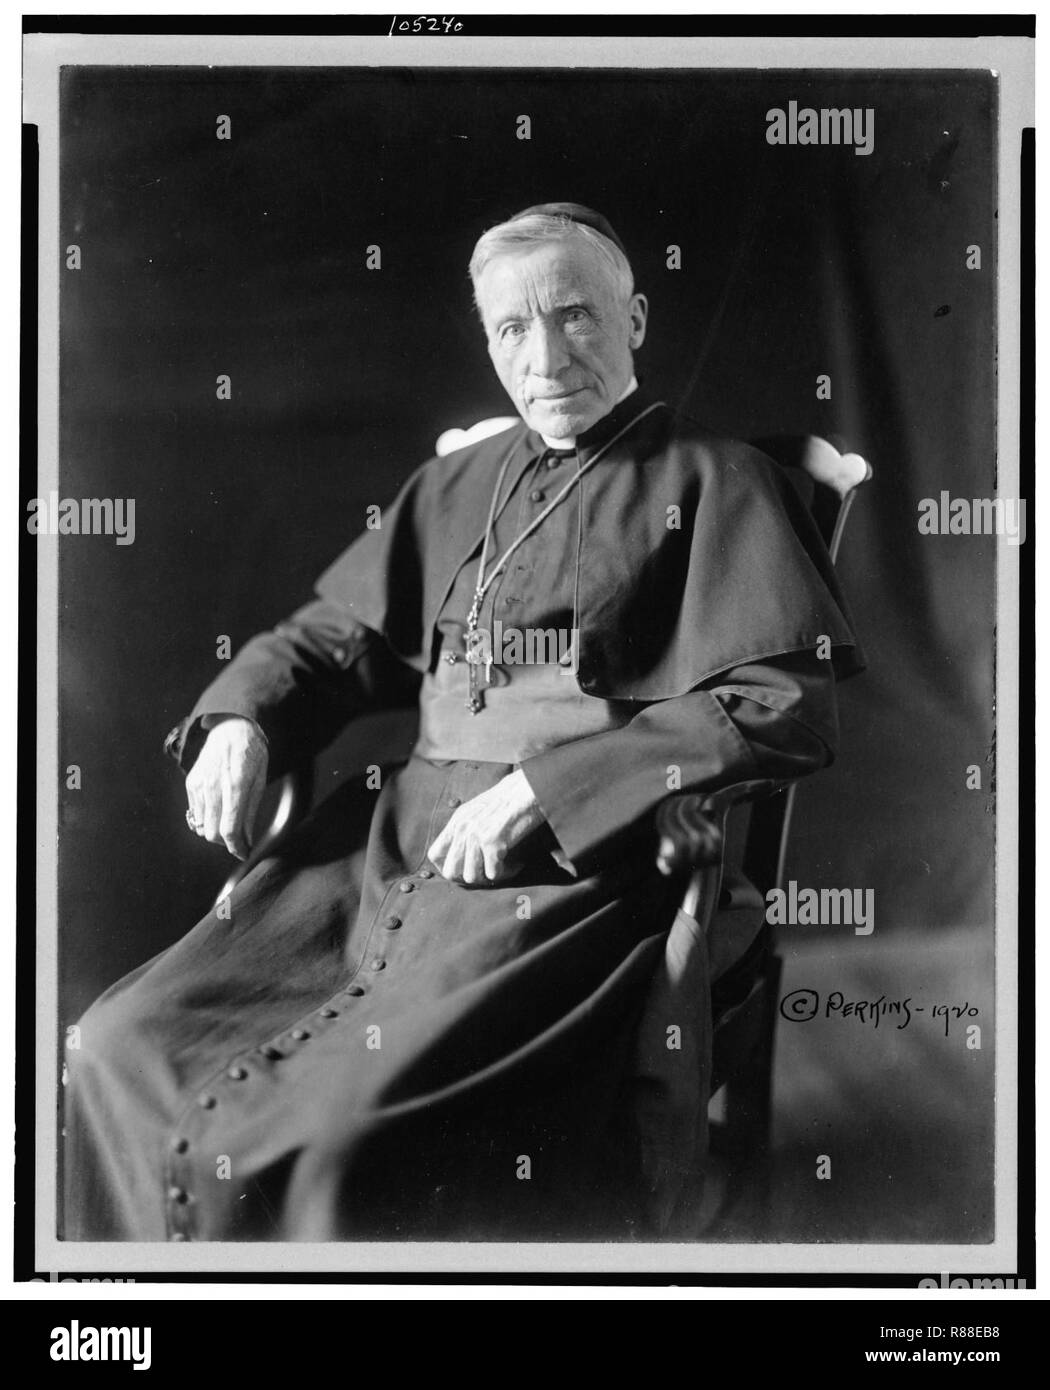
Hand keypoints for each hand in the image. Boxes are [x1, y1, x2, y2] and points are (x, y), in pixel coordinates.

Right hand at [184, 717, 268, 859]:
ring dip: (214, 832)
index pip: (229, 829)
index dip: (236, 847)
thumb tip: (247, 840)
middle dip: (225, 842)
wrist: (230, 728)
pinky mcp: (191, 784)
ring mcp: (199, 785)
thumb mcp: (260, 781)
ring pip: (201, 826)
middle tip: (238, 839)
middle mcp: (213, 787)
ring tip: (228, 825)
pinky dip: (205, 819)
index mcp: (235, 786)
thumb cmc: (251, 753)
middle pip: (212, 833)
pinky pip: (195, 813)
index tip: (243, 853)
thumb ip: (251, 812)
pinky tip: (218, 812)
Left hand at [427, 769, 545, 884]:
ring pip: (470, 877)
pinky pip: (493, 875)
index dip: (447, 866)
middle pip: (450, 872)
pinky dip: (505, 873)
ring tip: (501, 866)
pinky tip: (514, 864)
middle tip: (484, 872)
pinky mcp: (493, 844)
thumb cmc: (508, 801)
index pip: (434, 854)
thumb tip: (460, 853)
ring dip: (488, 876)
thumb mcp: (477, 811)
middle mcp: (462, 829)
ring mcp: (476, 837)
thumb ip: (465, 829)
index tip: (463, 868)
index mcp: (456, 822)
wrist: (527, 791)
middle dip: (466, 877)